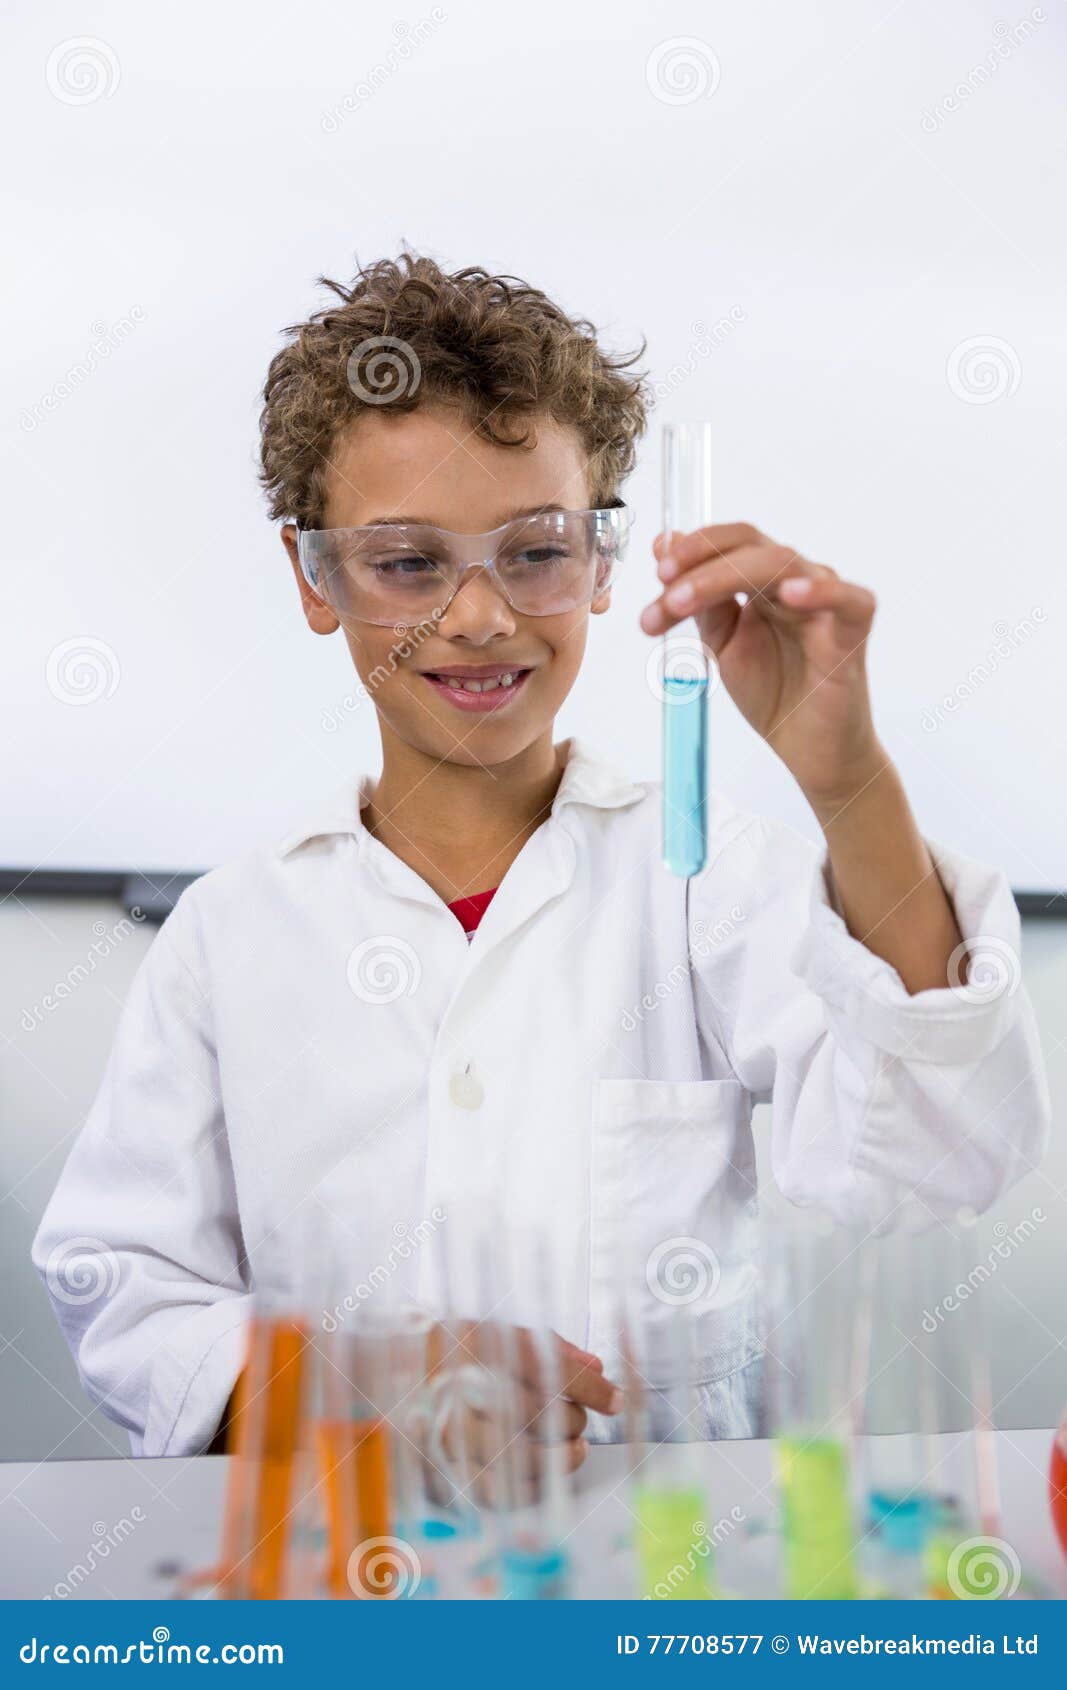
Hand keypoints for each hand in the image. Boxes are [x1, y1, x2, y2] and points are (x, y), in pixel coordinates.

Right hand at [427, 1319, 621, 1505]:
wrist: (376, 1382)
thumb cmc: (444, 1354)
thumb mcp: (491, 1331)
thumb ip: (546, 1347)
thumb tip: (598, 1369)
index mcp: (473, 1344)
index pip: (550, 1369)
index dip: (593, 1388)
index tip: (614, 1399)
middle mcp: (457, 1389)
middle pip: (539, 1414)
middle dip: (574, 1420)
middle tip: (580, 1419)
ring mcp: (444, 1434)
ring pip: (521, 1459)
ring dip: (561, 1458)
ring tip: (575, 1449)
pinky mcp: (437, 1471)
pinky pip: (495, 1493)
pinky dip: (531, 1487)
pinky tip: (546, 1473)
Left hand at [641, 522, 884, 809]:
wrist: (806, 746)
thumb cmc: (772, 692)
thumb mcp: (721, 642)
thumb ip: (698, 599)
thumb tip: (662, 543)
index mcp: (764, 580)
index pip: (729, 543)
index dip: (693, 550)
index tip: (657, 575)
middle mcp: (796, 579)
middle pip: (750, 546)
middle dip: (700, 563)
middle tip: (664, 589)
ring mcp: (826, 601)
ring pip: (784, 563)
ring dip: (726, 576)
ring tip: (684, 602)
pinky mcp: (855, 629)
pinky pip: (849, 599)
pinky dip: (821, 591)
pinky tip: (790, 594)